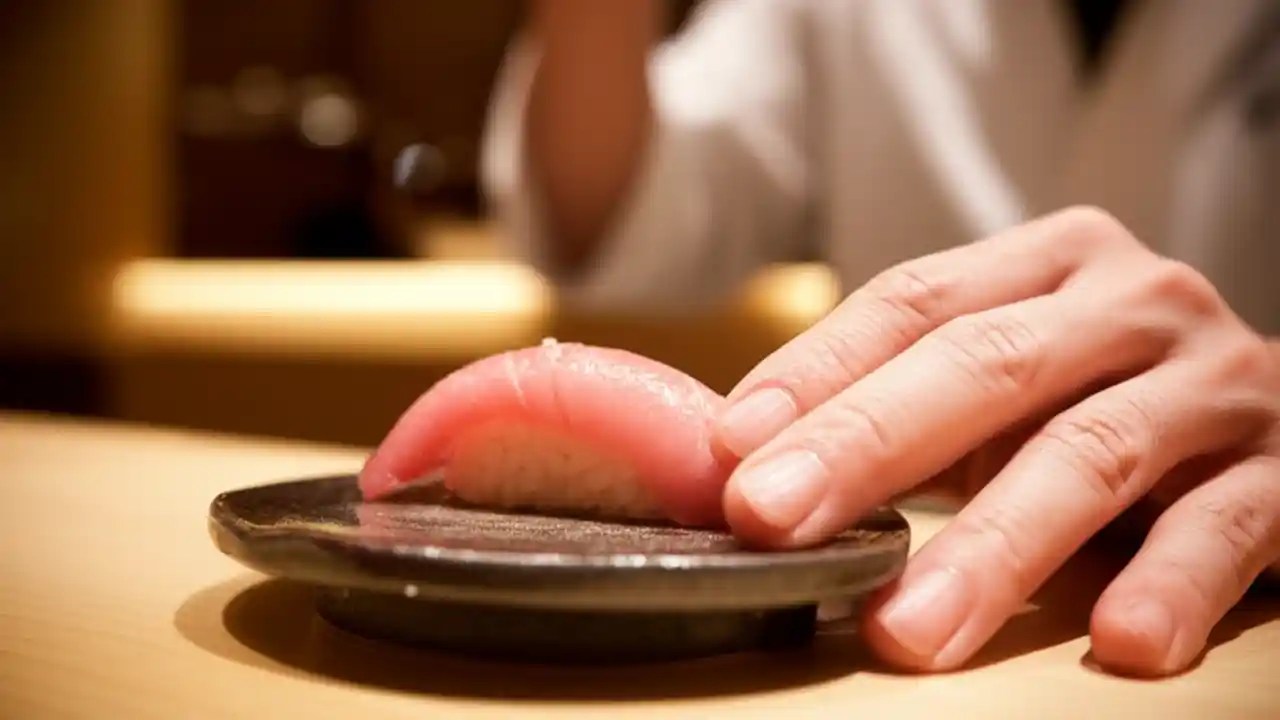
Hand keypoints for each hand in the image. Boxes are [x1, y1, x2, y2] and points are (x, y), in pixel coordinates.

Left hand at [714, 206, 1279, 675]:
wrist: (1267, 419)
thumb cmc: (1097, 401)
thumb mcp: (1001, 382)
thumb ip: (899, 405)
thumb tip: (743, 464)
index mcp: (1045, 265)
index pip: (912, 303)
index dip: (817, 372)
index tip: (729, 446)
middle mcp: (1130, 303)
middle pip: (985, 364)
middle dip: (867, 444)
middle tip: (771, 517)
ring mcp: (1213, 382)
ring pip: (1090, 453)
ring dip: (991, 546)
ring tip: (908, 629)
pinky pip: (1226, 525)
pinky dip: (1172, 582)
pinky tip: (1122, 640)